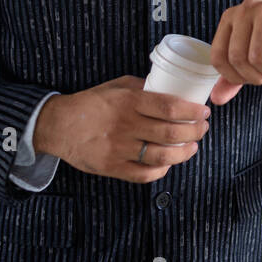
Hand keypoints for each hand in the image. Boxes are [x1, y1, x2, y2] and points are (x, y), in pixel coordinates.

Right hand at [33, 75, 209, 182]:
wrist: (58, 125)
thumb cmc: (90, 103)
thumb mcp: (116, 86)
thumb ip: (142, 88)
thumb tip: (171, 90)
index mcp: (128, 102)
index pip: (169, 107)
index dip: (191, 112)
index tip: (203, 112)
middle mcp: (125, 125)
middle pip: (170, 133)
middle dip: (194, 132)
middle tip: (202, 128)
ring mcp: (119, 149)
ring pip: (162, 156)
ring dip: (184, 153)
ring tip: (191, 146)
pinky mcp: (112, 167)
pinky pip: (144, 174)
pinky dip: (162, 170)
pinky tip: (169, 163)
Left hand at [208, 0, 261, 104]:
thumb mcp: (255, 59)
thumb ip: (234, 77)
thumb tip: (216, 98)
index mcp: (231, 18)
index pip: (218, 56)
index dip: (234, 76)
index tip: (250, 77)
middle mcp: (246, 10)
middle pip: (238, 58)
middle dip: (256, 75)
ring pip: (258, 56)